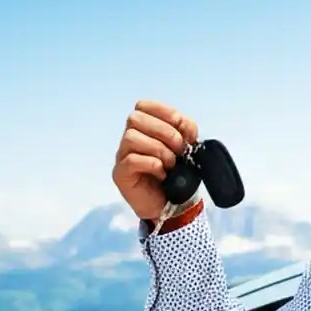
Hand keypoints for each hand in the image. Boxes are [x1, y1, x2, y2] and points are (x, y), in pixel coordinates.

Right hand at [112, 100, 200, 220]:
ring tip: (170, 164)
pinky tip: (162, 174)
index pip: (144, 106)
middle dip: (164, 132)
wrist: (174, 204)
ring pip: (131, 137)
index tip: (183, 130)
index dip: (165, 113)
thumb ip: (187, 132)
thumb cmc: (178, 174)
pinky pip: (132, 160)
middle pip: (135, 118)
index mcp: (145, 128)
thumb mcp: (188, 148)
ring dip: (158, 150)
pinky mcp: (121, 174)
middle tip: (179, 150)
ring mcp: (122, 156)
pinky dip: (152, 164)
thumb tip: (185, 127)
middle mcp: (129, 139)